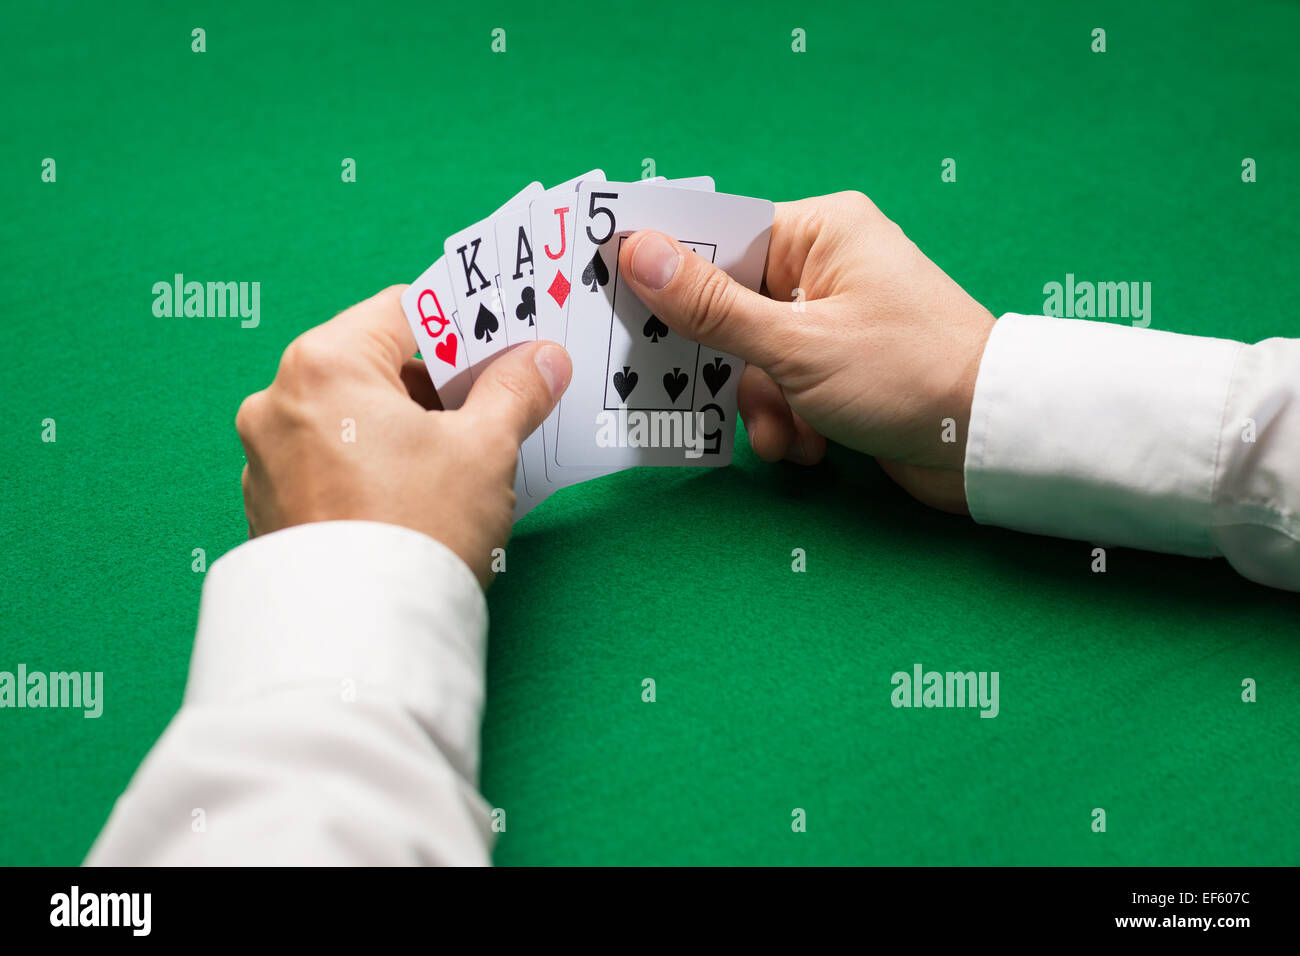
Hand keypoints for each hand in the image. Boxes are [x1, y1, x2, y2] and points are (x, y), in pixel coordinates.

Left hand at [235, 286, 571, 586]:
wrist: (363, 636)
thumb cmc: (419, 527)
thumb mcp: (485, 448)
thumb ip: (516, 390)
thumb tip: (543, 359)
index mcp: (325, 364)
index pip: (404, 311)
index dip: (462, 327)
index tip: (502, 348)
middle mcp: (278, 400)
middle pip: (374, 364)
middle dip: (436, 386)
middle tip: (490, 409)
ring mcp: (265, 456)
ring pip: (351, 416)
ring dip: (403, 428)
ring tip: (456, 464)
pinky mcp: (269, 505)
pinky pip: (328, 462)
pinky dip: (369, 466)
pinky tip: (412, 498)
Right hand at [617, 192, 994, 512]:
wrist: (991, 444)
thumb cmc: (903, 373)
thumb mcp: (795, 343)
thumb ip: (711, 305)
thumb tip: (637, 251)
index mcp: (821, 232)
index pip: (722, 238)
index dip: (672, 274)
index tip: (622, 303)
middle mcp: (826, 266)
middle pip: (732, 306)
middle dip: (729, 366)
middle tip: (693, 393)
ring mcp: (835, 319)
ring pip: (756, 358)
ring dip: (762, 407)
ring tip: (782, 437)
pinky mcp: (843, 368)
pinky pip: (786, 387)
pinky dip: (789, 422)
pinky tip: (809, 449)